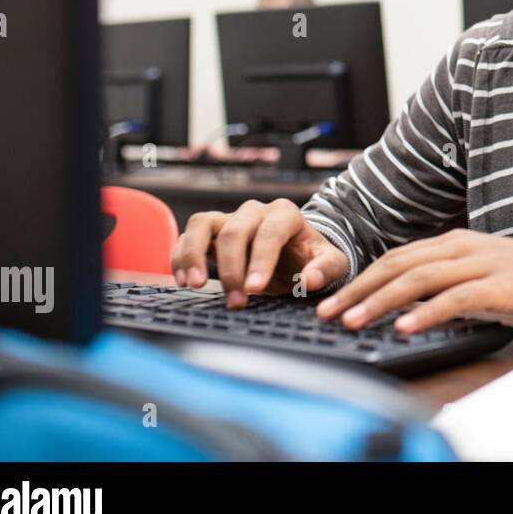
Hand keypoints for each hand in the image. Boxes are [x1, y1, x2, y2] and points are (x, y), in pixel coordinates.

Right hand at [171, 199, 349, 308]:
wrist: (296, 256)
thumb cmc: (312, 259)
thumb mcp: (331, 264)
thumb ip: (325, 269)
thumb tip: (310, 280)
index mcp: (286, 214)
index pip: (270, 233)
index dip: (260, 260)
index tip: (254, 288)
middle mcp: (255, 211)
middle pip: (235, 231)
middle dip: (232, 268)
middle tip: (236, 301)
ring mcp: (230, 218)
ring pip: (202, 223)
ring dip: (194, 254)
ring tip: (195, 284)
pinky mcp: (211, 231)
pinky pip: (188, 235)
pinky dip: (181, 256)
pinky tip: (183, 280)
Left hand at [315, 229, 512, 332]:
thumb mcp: (484, 269)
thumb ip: (450, 279)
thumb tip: (412, 301)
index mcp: (455, 242)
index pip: (396, 256)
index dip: (361, 277)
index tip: (333, 298)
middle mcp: (461, 248)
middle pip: (397, 264)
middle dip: (357, 289)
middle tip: (326, 312)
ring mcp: (480, 264)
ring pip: (417, 279)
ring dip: (380, 301)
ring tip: (351, 320)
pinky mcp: (499, 286)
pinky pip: (454, 298)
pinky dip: (425, 312)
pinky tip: (404, 326)